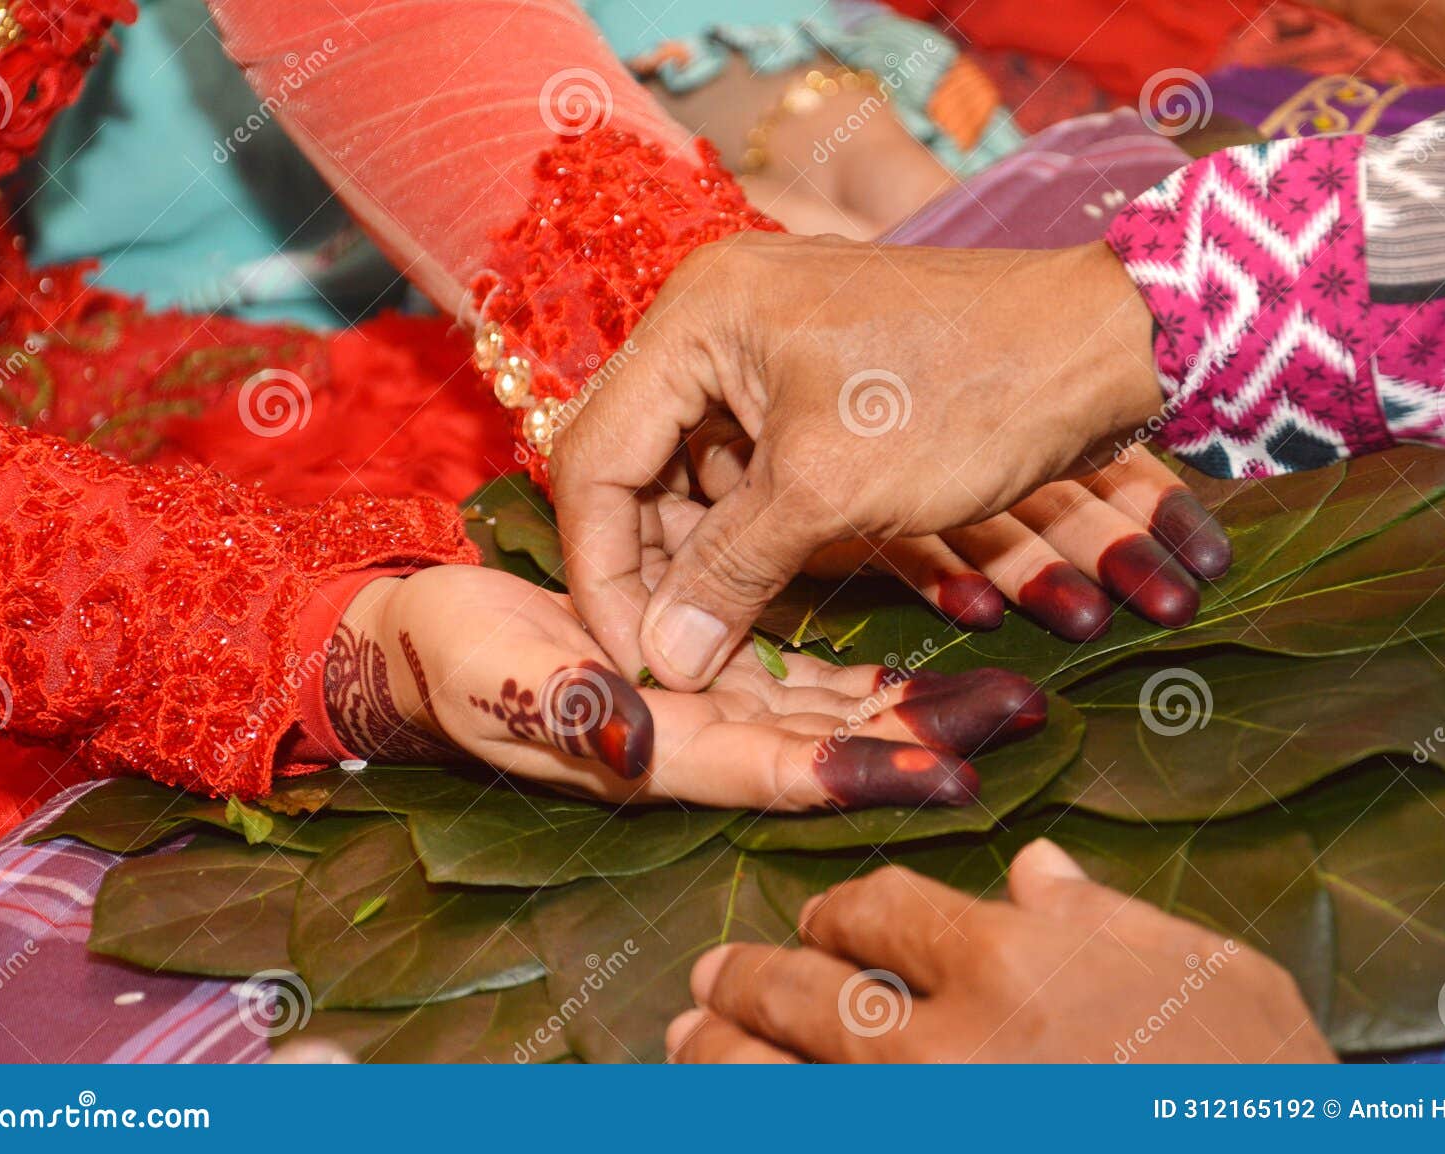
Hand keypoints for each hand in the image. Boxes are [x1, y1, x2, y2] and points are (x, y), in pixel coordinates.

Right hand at [324, 565, 1044, 810]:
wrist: (430, 634)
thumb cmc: (450, 651)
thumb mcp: (493, 673)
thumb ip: (564, 707)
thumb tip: (631, 742)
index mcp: (649, 745)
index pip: (767, 765)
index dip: (851, 770)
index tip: (943, 771)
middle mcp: (695, 735)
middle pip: (821, 744)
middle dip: (913, 739)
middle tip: (1014, 722)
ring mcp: (707, 702)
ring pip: (827, 707)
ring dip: (909, 703)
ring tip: (1000, 687)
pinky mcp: (707, 663)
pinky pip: (802, 669)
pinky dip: (862, 665)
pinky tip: (923, 645)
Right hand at [551, 232, 1168, 688]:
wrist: (1100, 346)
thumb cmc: (971, 397)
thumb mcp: (833, 494)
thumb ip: (728, 574)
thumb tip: (659, 660)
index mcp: (697, 319)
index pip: (595, 454)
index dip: (600, 567)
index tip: (627, 655)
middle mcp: (711, 320)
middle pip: (634, 462)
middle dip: (650, 564)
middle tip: (674, 652)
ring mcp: (758, 347)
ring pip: (688, 472)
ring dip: (702, 556)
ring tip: (725, 633)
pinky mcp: (804, 379)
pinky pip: (745, 465)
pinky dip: (750, 531)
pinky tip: (770, 590)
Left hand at [666, 841, 1335, 1062]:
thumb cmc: (1259, 1083)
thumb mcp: (1209, 972)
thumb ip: (1100, 916)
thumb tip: (1034, 869)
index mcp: (1012, 963)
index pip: (883, 910)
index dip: (840, 909)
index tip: (823, 916)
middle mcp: (944, 1047)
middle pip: (808, 996)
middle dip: (750, 981)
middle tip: (711, 976)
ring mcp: (918, 1121)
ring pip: (777, 1084)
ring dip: (718, 1059)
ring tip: (687, 1041)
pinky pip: (806, 1131)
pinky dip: (761, 1114)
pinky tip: (727, 1106)